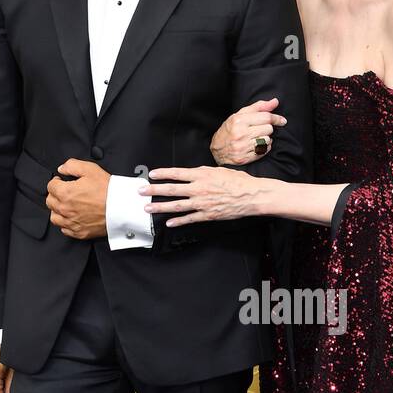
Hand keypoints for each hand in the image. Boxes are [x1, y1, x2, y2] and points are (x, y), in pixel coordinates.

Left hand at [46, 158, 109, 238]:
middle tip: (65, 192)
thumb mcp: (90, 169)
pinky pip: (65, 230)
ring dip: (58, 210)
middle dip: (55, 195)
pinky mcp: (79, 232)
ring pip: (54, 217)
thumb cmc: (108, 190)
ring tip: (66, 205)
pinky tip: (72, 218)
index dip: (56, 181)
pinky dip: (66, 224)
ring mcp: (72, 222)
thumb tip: (62, 169)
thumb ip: (72, 165)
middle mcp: (65, 209)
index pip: (50, 186)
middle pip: (50, 202)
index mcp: (65, 193)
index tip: (62, 181)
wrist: (122, 208)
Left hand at [142, 165, 264, 225]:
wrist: (251, 196)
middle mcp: (198, 189)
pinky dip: (178, 221)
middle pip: (171, 189)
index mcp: (201, 175)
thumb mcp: (219, 170)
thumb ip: (203, 172)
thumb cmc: (238, 181)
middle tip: (141, 191)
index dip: (162, 174)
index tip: (152, 174)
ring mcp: (202, 203)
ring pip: (177, 205)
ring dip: (160, 207)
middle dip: (154, 191)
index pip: (177, 173)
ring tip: (148, 209)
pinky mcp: (207, 215)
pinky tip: (169, 222)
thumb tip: (193, 173)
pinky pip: (190, 219)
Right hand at [210, 97, 285, 164]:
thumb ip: (258, 107)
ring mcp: (243, 147)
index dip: (276, 118)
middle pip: (268, 129)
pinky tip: (256, 145)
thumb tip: (275, 101)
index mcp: (239, 120)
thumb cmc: (230, 130)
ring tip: (255, 138)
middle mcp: (241, 134)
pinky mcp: (245, 158)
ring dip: (266, 139)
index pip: (265, 117)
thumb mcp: (240, 115)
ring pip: (268, 140)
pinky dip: (264, 147)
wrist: (217, 150)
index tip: (282, 120)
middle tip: (259, 130)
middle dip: (267, 129)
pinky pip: (264, 150)